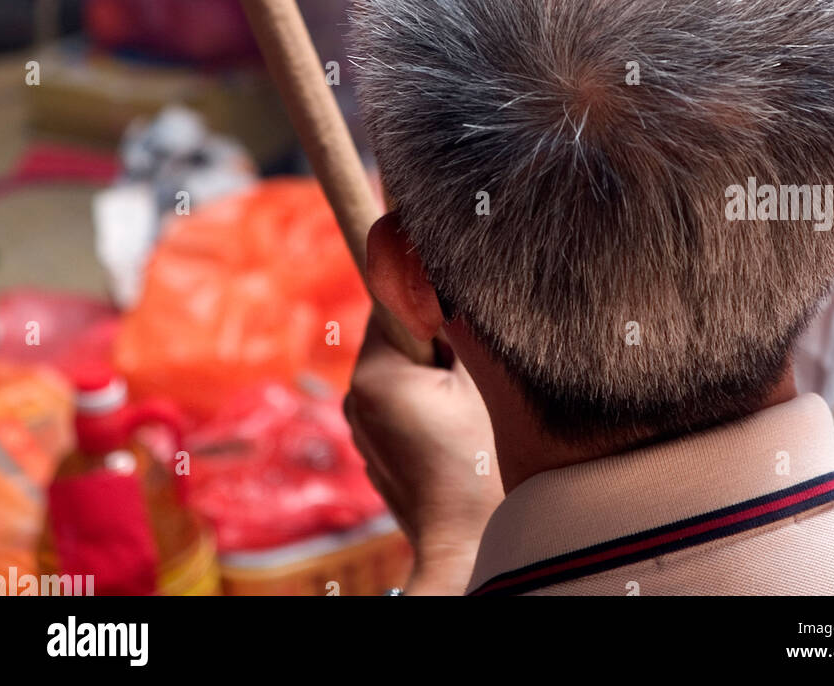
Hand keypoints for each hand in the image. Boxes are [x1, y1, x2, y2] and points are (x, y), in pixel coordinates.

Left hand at [344, 319, 502, 595]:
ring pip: (400, 377)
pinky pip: (398, 410)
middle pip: (396, 344)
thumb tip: (443, 288)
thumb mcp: (477, 380)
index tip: (451, 321)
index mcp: (374, 375)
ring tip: (462, 414)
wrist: (466, 545)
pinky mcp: (375, 452)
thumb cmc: (478, 462)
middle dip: (432, 349)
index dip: (426, 306)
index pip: (389, 305)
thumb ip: (457, 328)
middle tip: (466, 380)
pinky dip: (422, 411)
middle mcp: (355, 399)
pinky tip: (452, 438)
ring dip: (429, 381)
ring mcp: (361, 430)